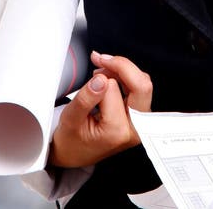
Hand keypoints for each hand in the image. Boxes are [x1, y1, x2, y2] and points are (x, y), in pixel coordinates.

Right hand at [48, 51, 152, 168]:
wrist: (74, 153)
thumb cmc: (71, 140)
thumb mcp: (70, 119)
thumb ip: (85, 99)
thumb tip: (101, 80)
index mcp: (118, 131)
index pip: (114, 89)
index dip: (99, 79)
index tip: (90, 76)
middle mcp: (134, 128)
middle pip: (141, 84)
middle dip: (120, 66)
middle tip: (99, 59)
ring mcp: (140, 123)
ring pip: (142, 82)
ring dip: (122, 71)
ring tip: (101, 71)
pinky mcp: (140, 116)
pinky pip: (139, 87)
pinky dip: (125, 76)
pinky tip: (110, 77)